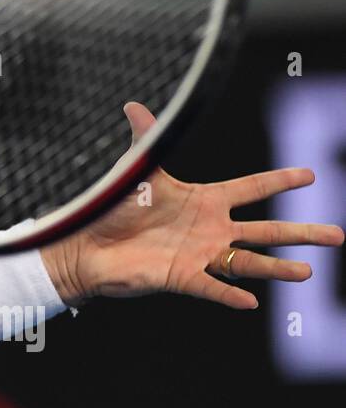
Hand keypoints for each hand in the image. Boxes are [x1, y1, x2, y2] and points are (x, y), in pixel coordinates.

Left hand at [41, 102, 344, 308]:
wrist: (87, 244)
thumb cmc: (113, 208)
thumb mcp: (135, 172)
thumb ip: (145, 140)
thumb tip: (133, 105)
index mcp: (204, 201)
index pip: (251, 189)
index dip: (279, 181)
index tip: (312, 174)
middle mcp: (210, 230)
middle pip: (265, 231)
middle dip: (301, 233)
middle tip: (338, 235)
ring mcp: (199, 255)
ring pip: (248, 263)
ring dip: (277, 268)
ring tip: (307, 272)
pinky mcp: (181, 278)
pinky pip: (211, 288)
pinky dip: (229, 295)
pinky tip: (251, 302)